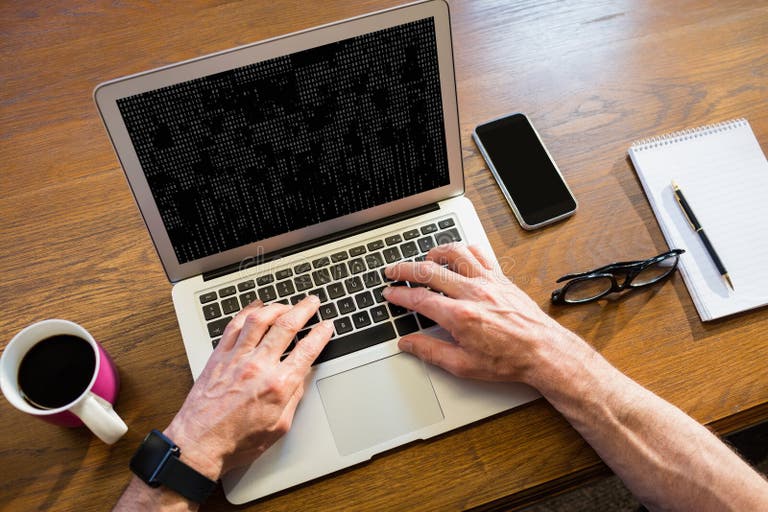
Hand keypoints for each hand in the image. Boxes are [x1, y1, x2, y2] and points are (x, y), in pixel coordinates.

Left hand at [163, 296, 332, 479]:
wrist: (199, 444)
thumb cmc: (236, 441)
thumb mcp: (279, 426)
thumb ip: (293, 398)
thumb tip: (300, 378)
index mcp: (278, 385)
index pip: (307, 350)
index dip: (320, 334)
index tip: (326, 326)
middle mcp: (258, 366)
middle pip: (286, 325)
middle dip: (304, 309)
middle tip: (312, 302)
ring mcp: (236, 358)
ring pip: (260, 319)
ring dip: (277, 306)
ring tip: (286, 304)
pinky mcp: (219, 357)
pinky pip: (234, 325)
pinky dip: (247, 311)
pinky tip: (255, 306)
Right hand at [383, 243, 583, 384]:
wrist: (543, 352)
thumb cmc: (509, 360)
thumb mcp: (463, 365)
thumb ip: (430, 352)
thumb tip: (408, 344)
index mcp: (460, 316)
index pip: (419, 299)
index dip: (399, 295)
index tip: (390, 293)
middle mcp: (473, 293)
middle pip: (429, 271)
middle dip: (405, 269)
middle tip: (393, 271)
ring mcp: (488, 282)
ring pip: (454, 254)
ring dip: (434, 253)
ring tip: (424, 259)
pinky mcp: (501, 279)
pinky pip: (479, 254)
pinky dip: (463, 251)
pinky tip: (457, 256)